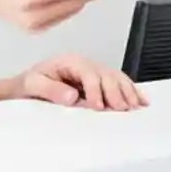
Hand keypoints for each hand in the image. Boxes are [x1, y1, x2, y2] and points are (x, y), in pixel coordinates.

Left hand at [9, 54, 148, 111]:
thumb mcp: (34, 84)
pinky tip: (140, 99)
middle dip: (115, 92)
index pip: (88, 73)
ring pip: (116, 78)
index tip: (97, 105)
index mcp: (71, 62)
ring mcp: (95, 71)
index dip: (95, 89)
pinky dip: (131, 90)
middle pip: (107, 74)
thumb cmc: (32, 84)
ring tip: (133, 107)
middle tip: (120, 109)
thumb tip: (72, 95)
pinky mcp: (100, 81)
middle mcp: (86, 64)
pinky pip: (119, 83)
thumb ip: (51, 89)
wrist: (30, 85)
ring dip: (126, 92)